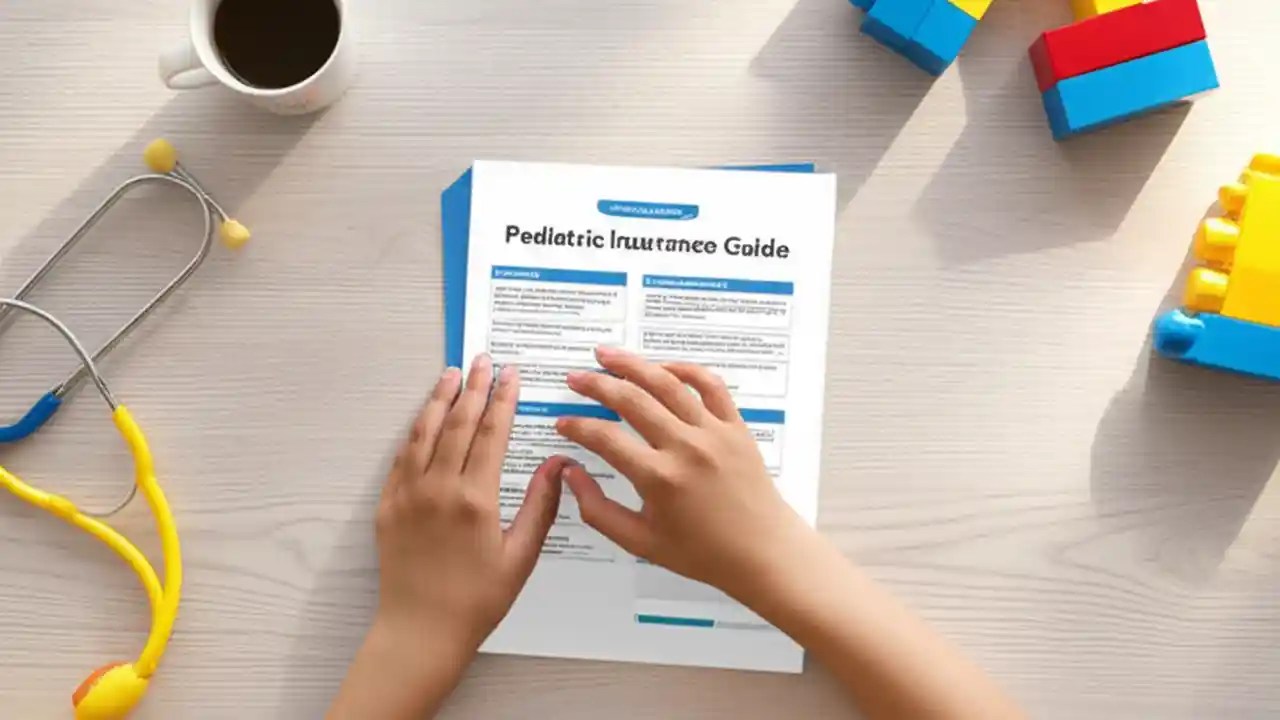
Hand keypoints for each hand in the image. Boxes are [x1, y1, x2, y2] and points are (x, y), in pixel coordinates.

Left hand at [375, 355, 568, 652]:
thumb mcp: (521, 557)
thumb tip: (558, 463)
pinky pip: (402, 457)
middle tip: (483, 360)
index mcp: (476, 499)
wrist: (421, 631)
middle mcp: (438, 489)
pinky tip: (425, 417)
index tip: (510, 374)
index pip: (491, 433)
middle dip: (473, 387)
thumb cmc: (477, 601)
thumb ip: (541, 506)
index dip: (502, 398)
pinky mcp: (388, 506)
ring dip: (440, 399)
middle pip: (458, 423)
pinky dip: (416, 430)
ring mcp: (408, 495)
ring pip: (425, 432)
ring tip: (451, 373)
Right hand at [555, 347, 810, 602]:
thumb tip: (569, 473)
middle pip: (631, 401)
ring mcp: (713, 433)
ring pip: (667, 383)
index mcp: (659, 479)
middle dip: (597, 385)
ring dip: (632, 364)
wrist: (762, 551)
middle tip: (575, 377)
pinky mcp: (735, 426)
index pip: (605, 439)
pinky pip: (709, 385)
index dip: (578, 427)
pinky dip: (684, 369)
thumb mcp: (640, 542)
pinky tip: (661, 367)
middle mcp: (685, 448)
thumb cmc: (701, 552)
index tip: (563, 422)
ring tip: (607, 354)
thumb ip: (597, 509)